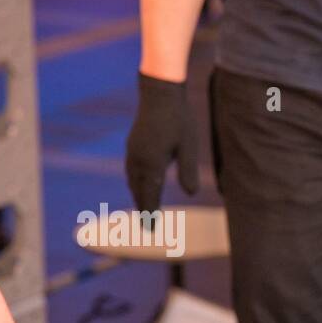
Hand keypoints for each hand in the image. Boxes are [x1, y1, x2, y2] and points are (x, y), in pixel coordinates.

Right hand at [125, 73, 199, 214]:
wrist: (160, 93)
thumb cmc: (179, 119)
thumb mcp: (189, 146)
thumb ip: (188, 170)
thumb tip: (190, 193)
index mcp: (152, 163)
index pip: (150, 194)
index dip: (151, 213)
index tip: (152, 229)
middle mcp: (138, 159)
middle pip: (139, 191)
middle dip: (143, 208)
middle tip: (148, 227)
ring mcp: (132, 151)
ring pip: (133, 181)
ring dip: (138, 196)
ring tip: (144, 209)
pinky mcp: (132, 145)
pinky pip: (131, 171)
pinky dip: (135, 183)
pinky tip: (141, 185)